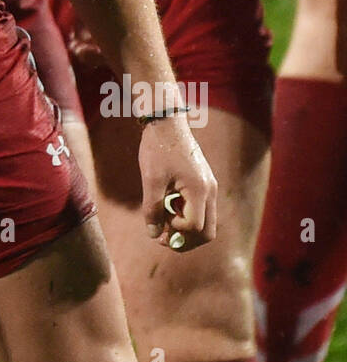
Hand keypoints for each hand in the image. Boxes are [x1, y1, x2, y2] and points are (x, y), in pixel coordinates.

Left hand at [138, 115, 216, 249]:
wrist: (167, 122)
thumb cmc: (158, 148)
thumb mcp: (151, 179)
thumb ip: (152, 209)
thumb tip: (154, 235)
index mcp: (199, 190)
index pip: (195, 227)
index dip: (176, 230)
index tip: (159, 220)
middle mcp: (210, 191)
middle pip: (207, 232)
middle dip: (186, 240)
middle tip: (164, 235)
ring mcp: (210, 187)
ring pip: (205, 222)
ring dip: (185, 227)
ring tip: (163, 216)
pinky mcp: (204, 183)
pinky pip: (201, 209)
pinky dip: (186, 214)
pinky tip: (168, 203)